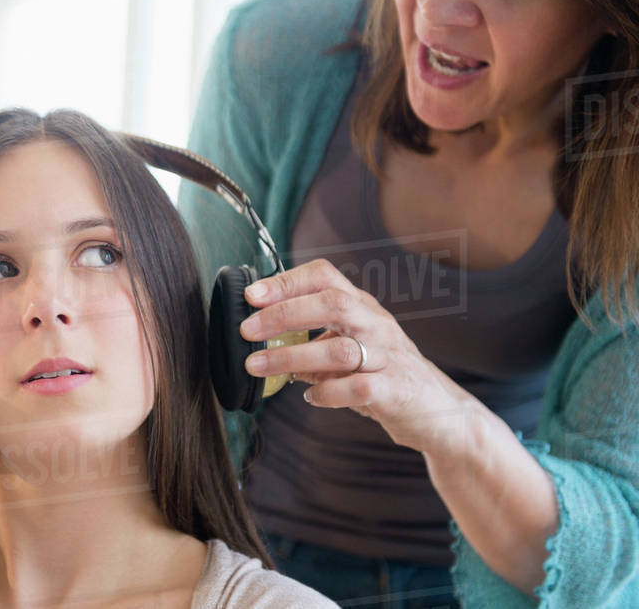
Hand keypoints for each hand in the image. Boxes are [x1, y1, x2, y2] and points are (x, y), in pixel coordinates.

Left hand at [240, 258, 475, 454]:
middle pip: (333, 304)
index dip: (287, 281)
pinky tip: (310, 396)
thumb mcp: (351, 348)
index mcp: (363, 308)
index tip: (251, 295)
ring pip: (340, 348)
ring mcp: (390, 356)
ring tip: (258, 366)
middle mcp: (378, 325)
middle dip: (284, 314)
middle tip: (248, 330)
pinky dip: (328, 392)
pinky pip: (359, 387)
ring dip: (292, 357)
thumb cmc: (386, 375)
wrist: (440, 412)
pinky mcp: (398, 390)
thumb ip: (314, 341)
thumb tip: (263, 340)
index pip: (326, 276)